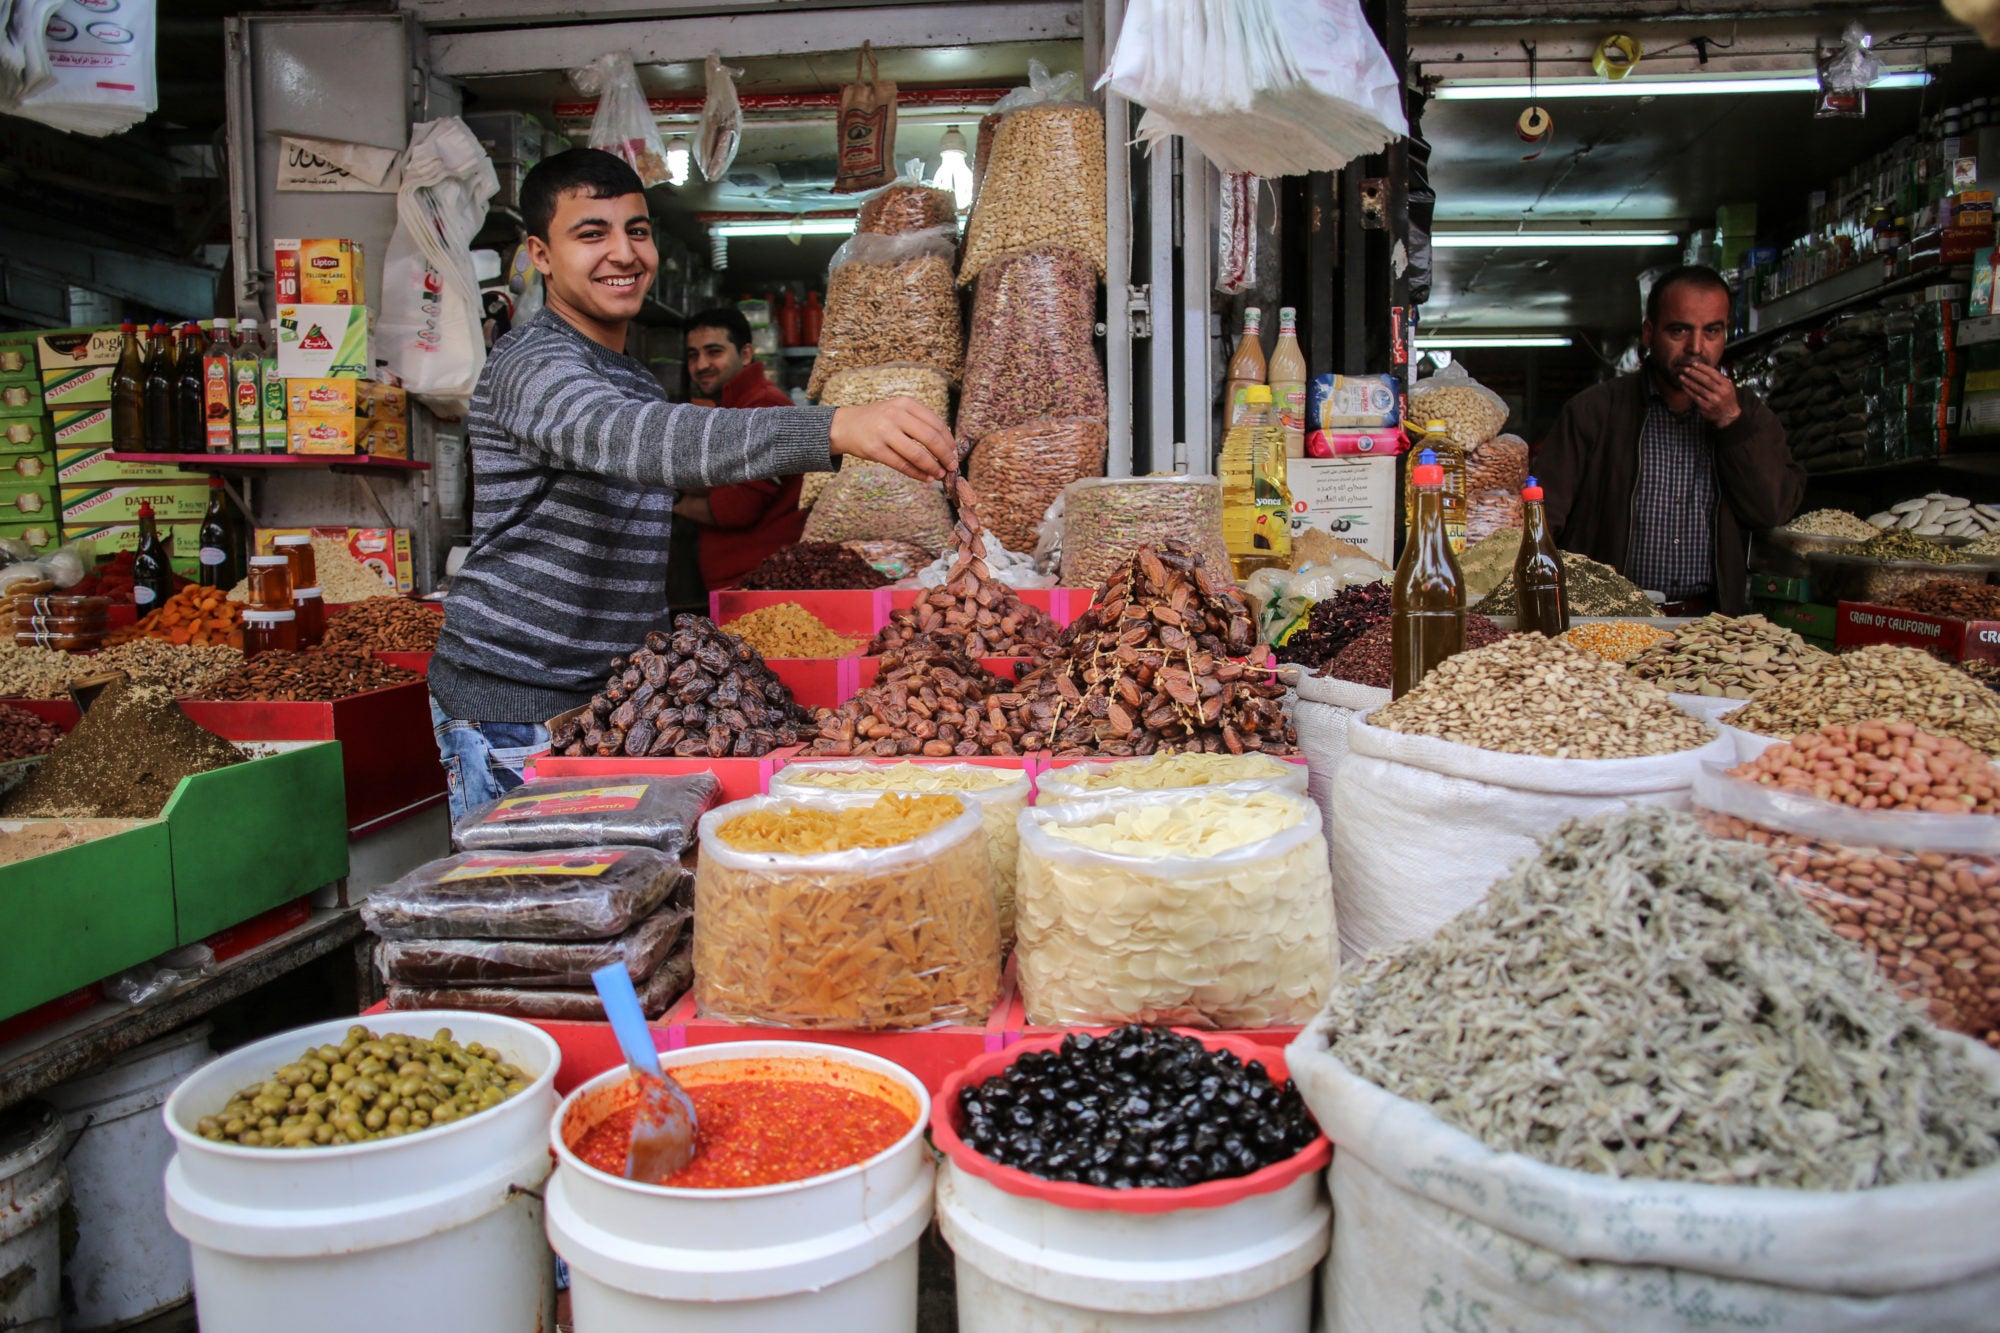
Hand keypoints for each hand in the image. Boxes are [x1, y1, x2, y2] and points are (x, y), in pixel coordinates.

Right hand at [829, 397, 955, 481]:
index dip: (949, 442)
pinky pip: (902, 465)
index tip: (955, 454)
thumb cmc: (878, 420)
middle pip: (930, 438)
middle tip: (952, 467)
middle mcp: (895, 415)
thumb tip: (947, 448)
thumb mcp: (899, 412)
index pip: (936, 423)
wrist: (845, 426)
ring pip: (917, 454)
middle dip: (945, 456)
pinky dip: (917, 474)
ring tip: (939, 475)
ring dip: (932, 467)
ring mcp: (884, 432)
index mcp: (906, 403)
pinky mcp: (875, 449)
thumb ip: (920, 423)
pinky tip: (925, 478)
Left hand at [1678, 361, 1740, 429]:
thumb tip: (1703, 368)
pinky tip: (1684, 386)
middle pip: (1706, 380)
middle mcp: (1721, 392)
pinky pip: (1695, 397)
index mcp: (1726, 385)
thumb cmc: (1726, 397)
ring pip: (1699, 389)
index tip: (1694, 364)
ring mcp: (1713, 400)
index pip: (1713, 373)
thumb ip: (1718, 378)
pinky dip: (1689, 391)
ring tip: (1681, 377)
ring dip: (1689, 382)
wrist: (1728, 414)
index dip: (1703, 368)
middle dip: (1694, 373)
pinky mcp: (1707, 407)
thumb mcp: (1727, 386)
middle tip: (1685, 369)